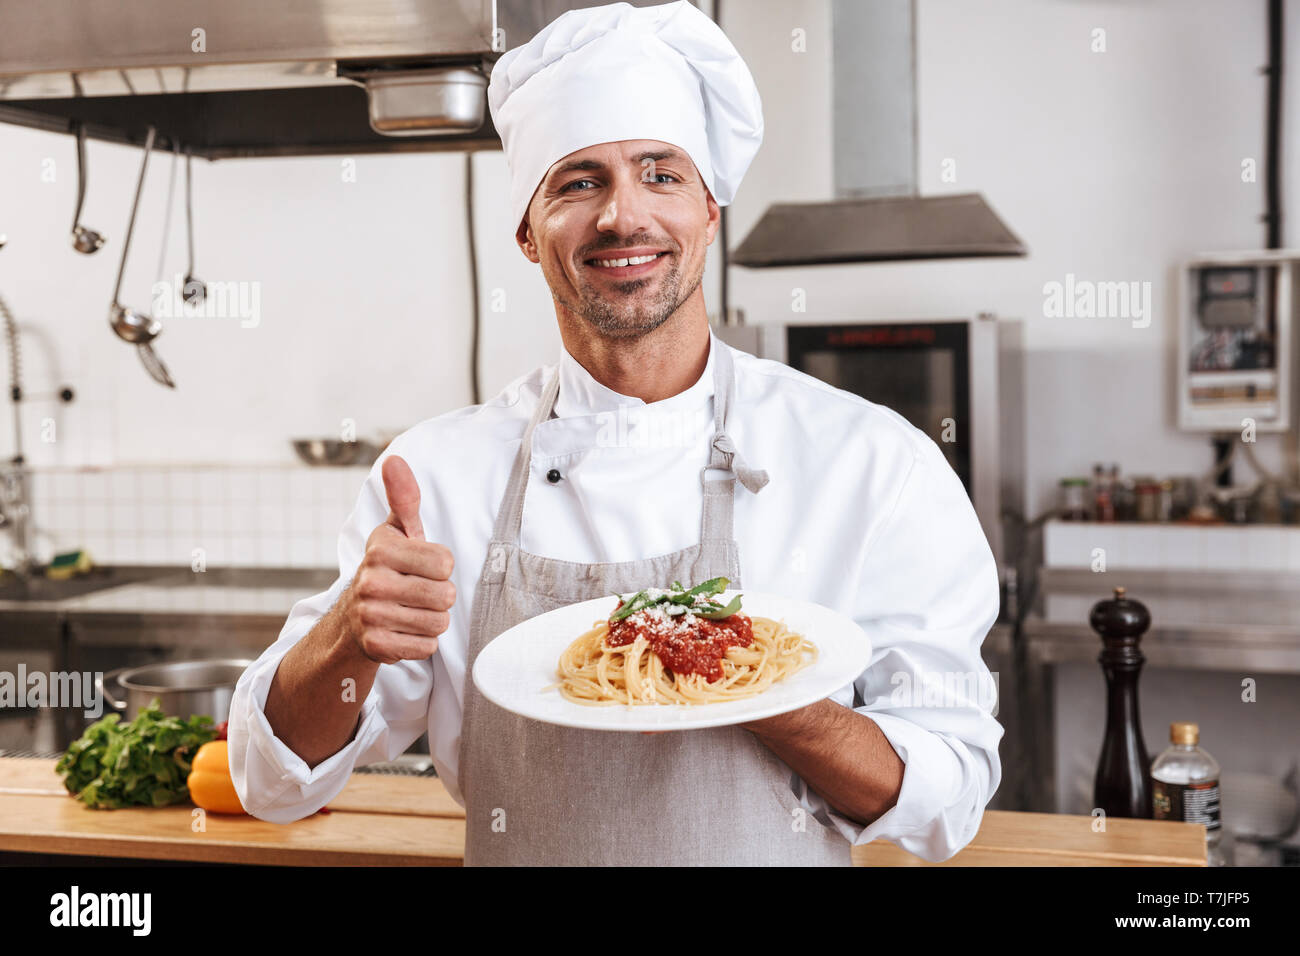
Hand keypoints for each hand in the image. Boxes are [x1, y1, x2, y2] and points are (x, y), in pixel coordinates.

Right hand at [339, 455, 455, 664]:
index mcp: (381, 549)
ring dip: (431, 620)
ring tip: (410, 611)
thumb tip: (395, 459)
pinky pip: (426, 647)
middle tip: (417, 593)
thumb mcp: (397, 531)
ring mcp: (370, 616)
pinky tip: (403, 631)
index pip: (445, 563)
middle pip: (445, 596)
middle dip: (439, 597)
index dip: (440, 567)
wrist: (352, 618)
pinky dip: (421, 642)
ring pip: (438, 623)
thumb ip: (405, 497)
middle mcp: (371, 581)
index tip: (420, 567)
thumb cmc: (389, 568)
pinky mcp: (375, 646)